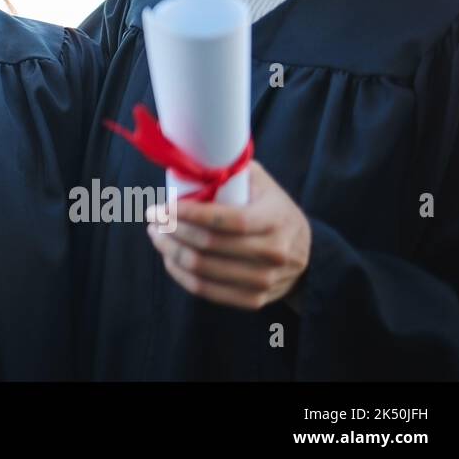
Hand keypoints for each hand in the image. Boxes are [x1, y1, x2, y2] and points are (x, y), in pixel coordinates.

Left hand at [146, 162, 310, 310]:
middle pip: (208, 245)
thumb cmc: (273, 209)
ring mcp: (265, 280)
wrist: (306, 253)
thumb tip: (191, 159)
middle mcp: (274, 252)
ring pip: (203, 270)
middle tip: (153, 218)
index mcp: (274, 219)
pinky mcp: (255, 299)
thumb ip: (231, 170)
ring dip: (170, 251)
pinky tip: (169, 258)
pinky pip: (207, 290)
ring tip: (156, 234)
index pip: (226, 220)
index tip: (162, 207)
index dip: (189, 214)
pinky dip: (181, 275)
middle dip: (171, 230)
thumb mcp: (261, 184)